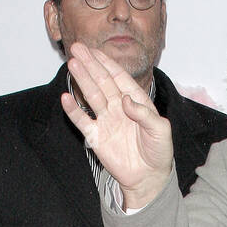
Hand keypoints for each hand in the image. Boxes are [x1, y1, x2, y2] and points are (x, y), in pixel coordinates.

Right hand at [61, 42, 173, 208]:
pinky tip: (65, 98)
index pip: (118, 77)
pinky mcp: (97, 137)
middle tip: (77, 48)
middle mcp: (118, 108)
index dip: (106, 63)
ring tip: (72, 64)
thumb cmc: (158, 152)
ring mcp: (106, 121)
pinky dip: (73, 110)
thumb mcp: (160, 130)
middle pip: (101, 82)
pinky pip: (82, 121)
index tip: (94, 50)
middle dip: (90, 65)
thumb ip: (145, 114)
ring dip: (82, 80)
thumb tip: (125, 101)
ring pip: (91, 96)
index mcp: (135, 102)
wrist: (149, 178)